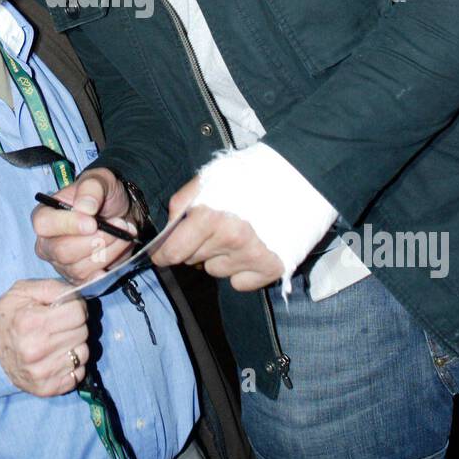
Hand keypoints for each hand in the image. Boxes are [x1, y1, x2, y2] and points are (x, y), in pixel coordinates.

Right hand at [0, 279, 89, 395]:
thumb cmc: (10, 317)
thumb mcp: (23, 291)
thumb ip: (52, 288)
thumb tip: (78, 297)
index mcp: (30, 322)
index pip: (78, 312)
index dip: (75, 307)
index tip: (65, 309)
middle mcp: (35, 350)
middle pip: (82, 332)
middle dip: (75, 325)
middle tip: (60, 325)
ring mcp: (41, 372)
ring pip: (83, 354)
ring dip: (75, 345)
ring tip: (58, 341)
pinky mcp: (46, 388)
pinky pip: (78, 374)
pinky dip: (73, 365)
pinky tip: (58, 358)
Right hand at [32, 168, 139, 285]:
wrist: (119, 213)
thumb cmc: (102, 196)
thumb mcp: (99, 180)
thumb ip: (91, 188)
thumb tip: (84, 207)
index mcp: (44, 215)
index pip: (44, 224)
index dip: (67, 224)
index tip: (93, 222)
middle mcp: (47, 243)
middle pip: (62, 251)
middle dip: (95, 240)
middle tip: (118, 226)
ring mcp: (61, 263)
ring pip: (79, 267)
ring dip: (108, 251)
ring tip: (123, 234)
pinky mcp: (78, 277)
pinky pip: (89, 281)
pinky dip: (106, 270)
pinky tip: (116, 257)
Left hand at [151, 176, 284, 291]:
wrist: (297, 177)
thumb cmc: (249, 175)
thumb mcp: (208, 180)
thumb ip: (182, 204)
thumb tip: (168, 230)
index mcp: (210, 216)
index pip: (173, 253)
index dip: (163, 254)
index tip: (162, 255)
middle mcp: (230, 240)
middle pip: (193, 262)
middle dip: (195, 248)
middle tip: (212, 230)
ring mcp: (252, 256)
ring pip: (216, 272)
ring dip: (219, 258)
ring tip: (236, 235)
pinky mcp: (271, 268)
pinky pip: (240, 284)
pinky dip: (241, 271)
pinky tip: (250, 250)